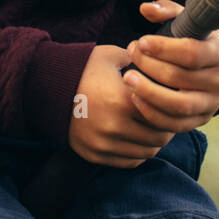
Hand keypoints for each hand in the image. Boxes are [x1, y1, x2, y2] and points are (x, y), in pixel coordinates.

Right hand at [69, 43, 174, 168]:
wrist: (45, 88)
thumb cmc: (82, 68)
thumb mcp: (112, 56)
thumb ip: (141, 60)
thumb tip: (162, 62)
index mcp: (124, 100)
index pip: (165, 114)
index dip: (172, 109)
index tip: (172, 101)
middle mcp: (116, 126)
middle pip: (160, 136)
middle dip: (166, 126)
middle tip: (166, 116)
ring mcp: (104, 144)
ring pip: (147, 152)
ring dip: (153, 140)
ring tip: (151, 127)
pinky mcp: (95, 155)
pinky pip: (129, 161)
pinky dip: (138, 152)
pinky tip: (136, 137)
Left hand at [124, 0, 218, 133]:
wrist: (213, 67)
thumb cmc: (194, 40)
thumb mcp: (187, 22)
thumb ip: (167, 10)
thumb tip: (145, 9)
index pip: (192, 53)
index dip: (163, 48)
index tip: (141, 42)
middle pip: (181, 78)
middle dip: (149, 66)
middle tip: (130, 53)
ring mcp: (212, 104)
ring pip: (179, 105)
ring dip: (148, 92)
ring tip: (127, 78)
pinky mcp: (200, 120)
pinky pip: (175, 124)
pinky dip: (152, 113)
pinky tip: (135, 98)